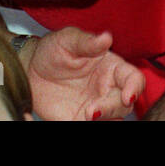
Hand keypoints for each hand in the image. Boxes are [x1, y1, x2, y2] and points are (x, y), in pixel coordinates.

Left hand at [23, 28, 144, 119]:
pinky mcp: (80, 120)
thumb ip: (86, 42)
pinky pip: (94, 127)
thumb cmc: (52, 50)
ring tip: (86, 115)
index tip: (127, 95)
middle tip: (92, 111)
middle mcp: (108, 89)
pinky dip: (92, 126)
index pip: (133, 78)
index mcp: (111, 67)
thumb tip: (106, 37)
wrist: (29, 70)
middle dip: (112, 109)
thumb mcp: (66, 40)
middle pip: (124, 104)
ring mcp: (97, 107)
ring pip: (114, 119)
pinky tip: (80, 120)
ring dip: (106, 120)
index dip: (135, 87)